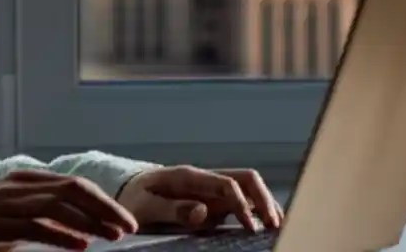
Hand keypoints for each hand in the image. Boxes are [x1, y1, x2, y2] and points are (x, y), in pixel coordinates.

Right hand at [0, 169, 138, 250]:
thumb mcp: (10, 216)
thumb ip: (40, 220)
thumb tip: (78, 234)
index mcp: (26, 181)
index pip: (75, 184)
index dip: (103, 201)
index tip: (124, 220)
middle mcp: (21, 185)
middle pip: (74, 189)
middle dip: (106, 207)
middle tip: (129, 227)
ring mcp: (7, 201)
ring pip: (60, 203)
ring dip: (91, 220)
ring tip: (114, 235)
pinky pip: (35, 224)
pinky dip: (61, 233)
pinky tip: (81, 245)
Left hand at [115, 166, 282, 232]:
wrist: (126, 193)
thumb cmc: (133, 200)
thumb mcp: (145, 207)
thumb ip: (172, 209)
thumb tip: (203, 211)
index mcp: (188, 177)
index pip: (227, 183)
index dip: (243, 205)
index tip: (251, 228)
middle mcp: (204, 179)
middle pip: (246, 179)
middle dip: (264, 199)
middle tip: (275, 226)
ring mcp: (210, 190)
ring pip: (248, 188)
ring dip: (265, 204)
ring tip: (278, 227)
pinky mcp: (212, 202)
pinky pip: (241, 202)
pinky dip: (257, 211)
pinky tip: (266, 227)